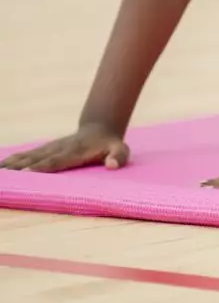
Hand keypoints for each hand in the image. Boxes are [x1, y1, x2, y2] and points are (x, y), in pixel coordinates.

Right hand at [1, 124, 129, 172]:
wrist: (99, 128)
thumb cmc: (110, 144)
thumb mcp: (121, 149)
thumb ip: (119, 156)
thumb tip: (112, 165)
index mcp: (75, 151)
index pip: (57, 161)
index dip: (43, 167)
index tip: (28, 173)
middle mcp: (59, 148)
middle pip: (37, 159)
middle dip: (20, 168)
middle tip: (5, 175)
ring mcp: (49, 148)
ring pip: (28, 156)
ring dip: (12, 164)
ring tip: (0, 171)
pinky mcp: (44, 149)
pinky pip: (26, 155)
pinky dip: (12, 160)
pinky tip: (1, 166)